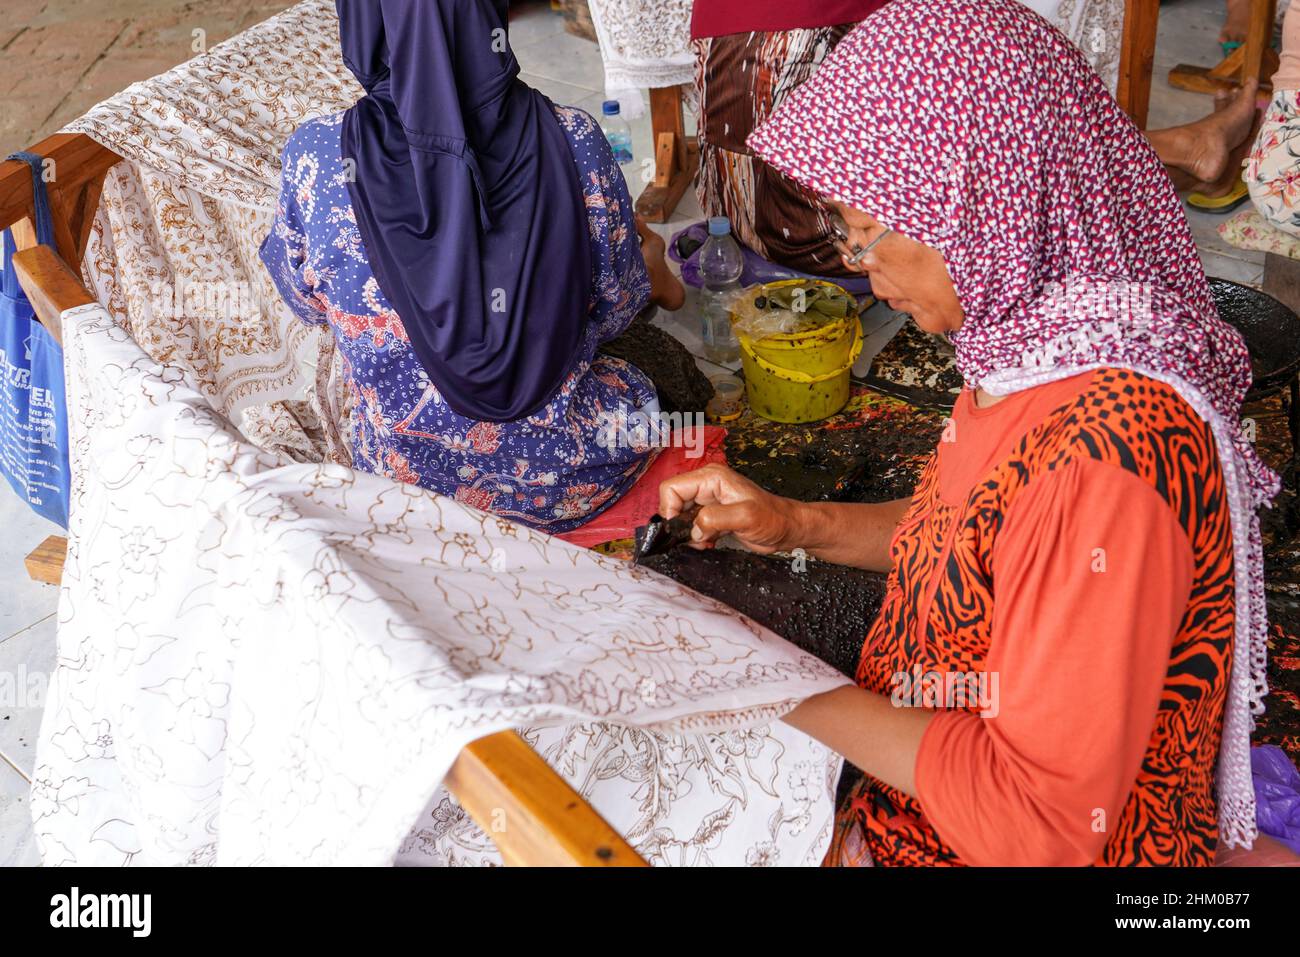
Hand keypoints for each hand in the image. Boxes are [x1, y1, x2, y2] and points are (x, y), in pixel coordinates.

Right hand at [657, 463, 803, 553]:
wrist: (787, 529)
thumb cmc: (773, 518)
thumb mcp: (745, 516)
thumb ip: (715, 519)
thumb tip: (694, 529)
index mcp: (711, 477)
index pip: (671, 488)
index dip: (670, 510)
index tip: (680, 529)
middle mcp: (706, 485)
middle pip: (673, 502)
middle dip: (679, 524)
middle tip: (696, 539)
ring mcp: (708, 500)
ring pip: (680, 516)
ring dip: (688, 533)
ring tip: (705, 541)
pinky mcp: (712, 514)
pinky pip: (691, 525)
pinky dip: (696, 537)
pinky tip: (709, 542)